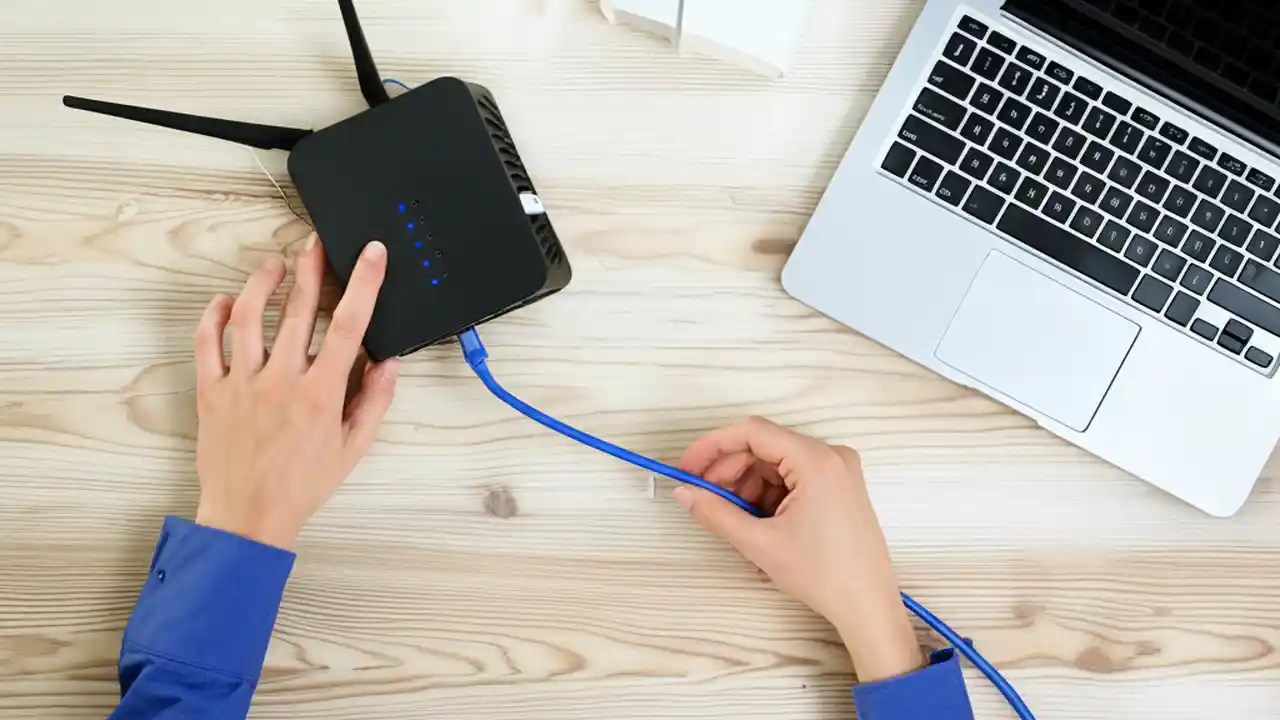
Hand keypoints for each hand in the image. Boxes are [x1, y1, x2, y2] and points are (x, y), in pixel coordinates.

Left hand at [191, 234, 400, 549]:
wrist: (248, 517)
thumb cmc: (302, 485)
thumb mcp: (354, 448)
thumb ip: (375, 402)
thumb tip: (388, 362)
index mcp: (321, 394)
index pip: (348, 325)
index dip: (363, 284)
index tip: (371, 255)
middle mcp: (281, 381)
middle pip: (299, 309)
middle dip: (311, 267)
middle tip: (316, 242)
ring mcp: (242, 384)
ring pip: (249, 316)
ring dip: (264, 283)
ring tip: (275, 266)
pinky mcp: (211, 392)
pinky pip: (207, 342)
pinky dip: (215, 315)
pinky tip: (228, 301)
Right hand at [673, 417, 921, 681]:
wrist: (867, 605)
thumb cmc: (822, 574)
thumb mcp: (760, 543)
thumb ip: (716, 513)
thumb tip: (684, 493)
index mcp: (815, 460)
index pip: (752, 432)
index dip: (713, 446)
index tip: (686, 468)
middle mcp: (830, 456)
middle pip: (763, 448)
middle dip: (729, 472)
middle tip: (702, 498)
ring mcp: (837, 471)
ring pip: (775, 466)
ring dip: (747, 488)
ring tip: (733, 522)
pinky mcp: (838, 488)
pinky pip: (792, 480)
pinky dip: (768, 497)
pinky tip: (756, 525)